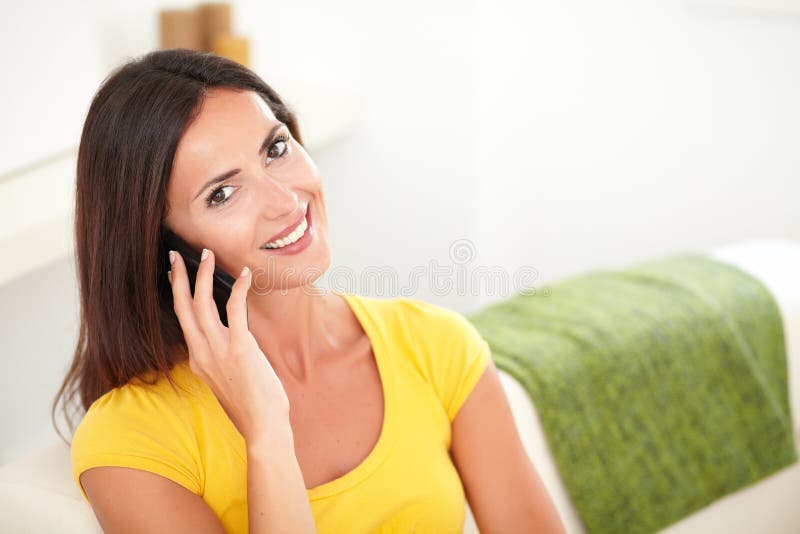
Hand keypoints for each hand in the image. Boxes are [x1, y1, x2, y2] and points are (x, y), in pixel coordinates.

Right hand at [167, 247, 290, 443]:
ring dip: (204, 275)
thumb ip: (224, 362)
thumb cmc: (251, 406)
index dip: (180, 295)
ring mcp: (218, 350)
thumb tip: (233, 348)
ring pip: (202, 303)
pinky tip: (245, 274)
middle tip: (176, 255)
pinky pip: (234, 310)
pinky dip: (238, 288)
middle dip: (178, 278)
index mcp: (198, 360)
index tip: (178, 276)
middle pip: (183, 307)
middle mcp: (202, 353)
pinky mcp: (240, 348)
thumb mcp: (228, 381)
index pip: (184, 321)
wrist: (262, 427)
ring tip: (207, 255)